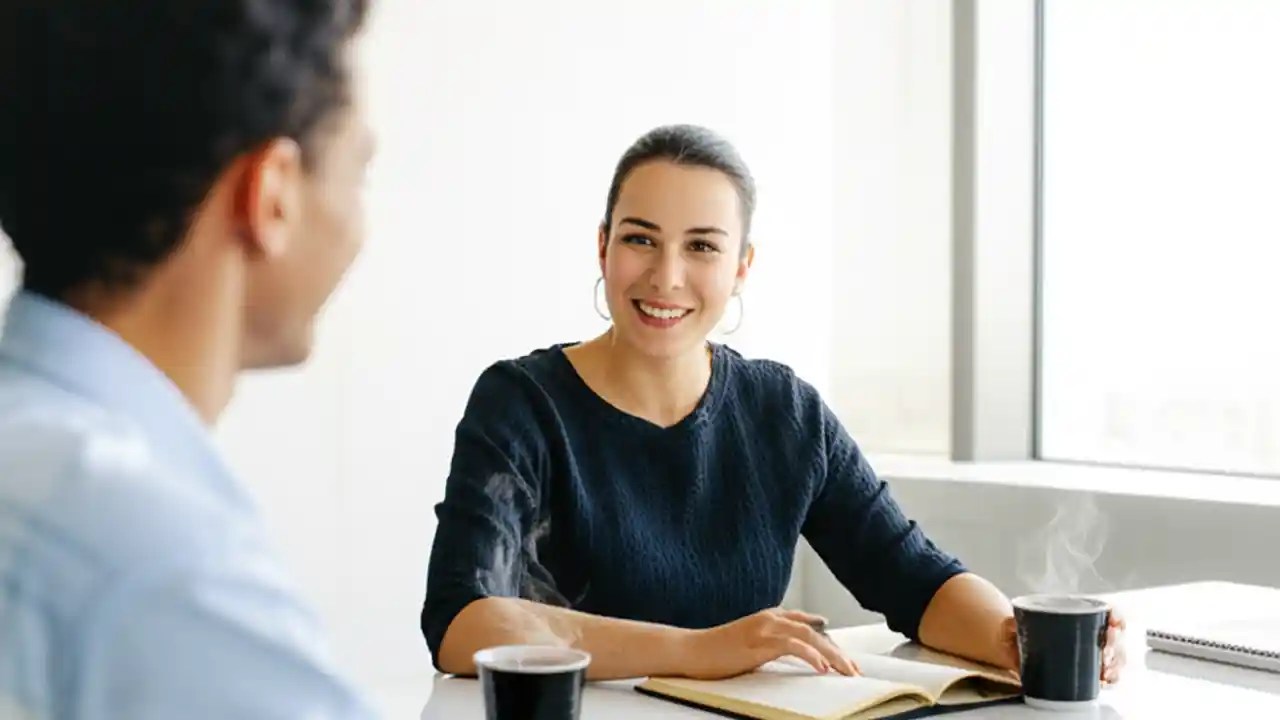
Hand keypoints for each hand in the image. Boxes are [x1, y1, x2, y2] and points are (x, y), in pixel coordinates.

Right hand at [680, 608, 860, 680]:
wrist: (691, 650)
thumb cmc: (718, 651)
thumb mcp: (752, 645)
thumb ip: (774, 644)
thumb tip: (798, 655)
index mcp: (771, 617)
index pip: (809, 626)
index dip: (831, 643)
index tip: (846, 661)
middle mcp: (771, 618)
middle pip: (815, 632)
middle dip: (838, 652)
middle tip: (853, 670)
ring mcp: (765, 628)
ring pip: (809, 637)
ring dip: (832, 655)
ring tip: (846, 671)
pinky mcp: (759, 642)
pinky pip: (792, 646)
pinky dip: (810, 656)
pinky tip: (822, 668)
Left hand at [997, 605, 1128, 684]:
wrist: (1013, 649)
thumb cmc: (1017, 632)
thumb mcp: (1012, 626)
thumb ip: (1010, 624)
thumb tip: (1012, 625)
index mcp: (1076, 615)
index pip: (1105, 611)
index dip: (1115, 615)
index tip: (1114, 623)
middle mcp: (1089, 632)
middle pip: (1114, 636)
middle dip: (1115, 645)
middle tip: (1105, 653)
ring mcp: (1091, 652)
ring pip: (1116, 656)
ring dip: (1115, 664)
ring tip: (1104, 671)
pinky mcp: (1087, 671)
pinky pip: (1109, 675)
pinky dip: (1111, 678)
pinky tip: (1104, 681)